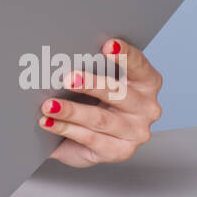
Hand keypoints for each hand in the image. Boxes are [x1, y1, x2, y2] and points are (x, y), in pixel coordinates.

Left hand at [40, 37, 162, 167]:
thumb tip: (62, 55)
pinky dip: (66, 129)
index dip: (125, 54)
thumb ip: (91, 67)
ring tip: (49, 105)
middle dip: (91, 84)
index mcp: (147, 82)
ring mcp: (135, 132)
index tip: (108, 45)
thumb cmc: (94, 98)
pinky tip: (49, 122)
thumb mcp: (97, 80)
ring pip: (100, 119)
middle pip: (118, 93)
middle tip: (69, 78)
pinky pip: (90, 138)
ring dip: (71, 111)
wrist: (87, 136)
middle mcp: (147, 107)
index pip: (139, 65)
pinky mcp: (120, 151)